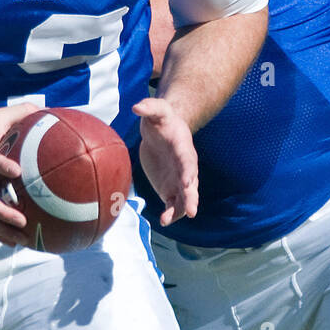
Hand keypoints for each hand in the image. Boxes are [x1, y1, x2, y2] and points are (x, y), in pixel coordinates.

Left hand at [133, 97, 197, 225]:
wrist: (162, 131)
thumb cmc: (160, 119)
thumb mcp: (156, 110)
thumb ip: (149, 107)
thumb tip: (137, 107)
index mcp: (183, 147)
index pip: (188, 161)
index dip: (188, 171)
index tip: (188, 182)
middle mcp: (185, 166)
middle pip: (191, 184)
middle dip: (191, 198)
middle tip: (192, 211)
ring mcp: (179, 179)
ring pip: (184, 198)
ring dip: (180, 210)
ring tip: (168, 220)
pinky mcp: (170, 188)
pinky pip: (173, 204)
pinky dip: (170, 213)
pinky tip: (163, 221)